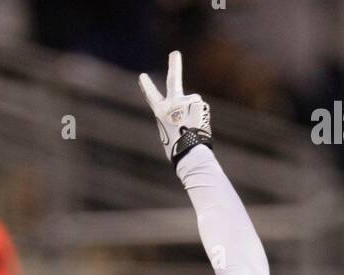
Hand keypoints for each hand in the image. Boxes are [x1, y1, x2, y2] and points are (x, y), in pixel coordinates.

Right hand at [139, 50, 211, 165]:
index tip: (142, 76)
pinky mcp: (198, 103)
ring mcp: (185, 100)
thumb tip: (186, 116)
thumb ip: (175, 119)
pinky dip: (201, 118)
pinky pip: (201, 109)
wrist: (190, 152)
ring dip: (195, 114)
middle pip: (174, 80)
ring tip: (192, 127)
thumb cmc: (178, 149)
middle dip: (174, 66)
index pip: (152, 97)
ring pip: (193, 103)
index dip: (147, 86)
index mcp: (161, 112)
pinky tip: (198, 126)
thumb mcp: (170, 134)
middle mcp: (172, 102)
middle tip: (175, 53)